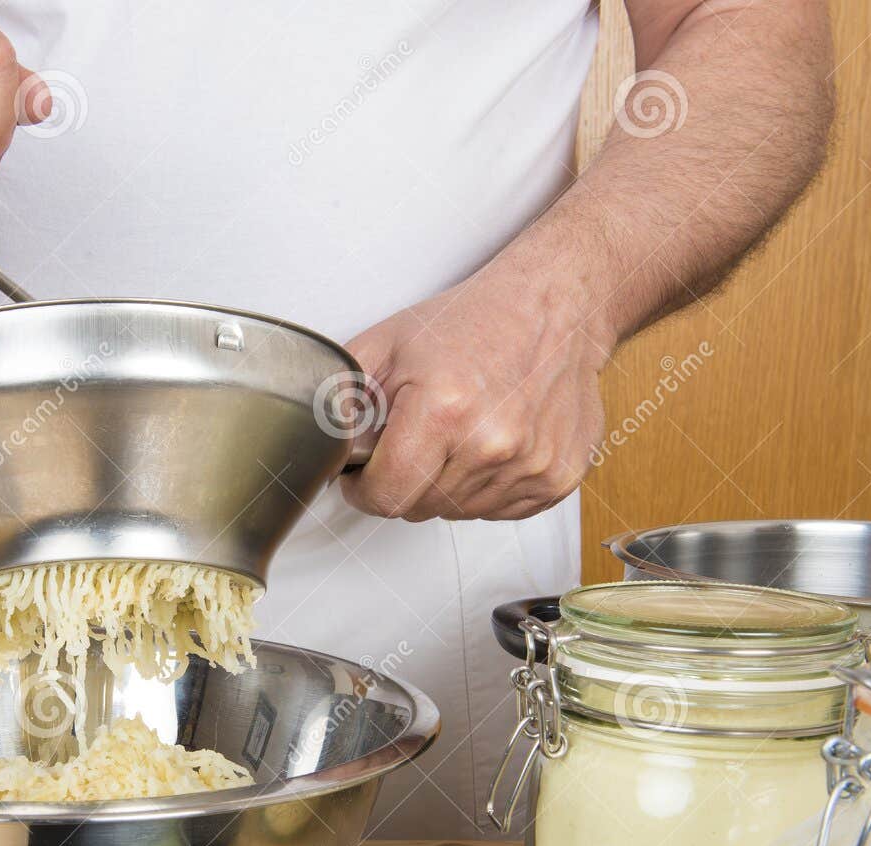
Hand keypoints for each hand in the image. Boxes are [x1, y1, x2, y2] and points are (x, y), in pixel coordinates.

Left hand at [341, 242, 611, 521]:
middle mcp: (492, 443)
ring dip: (447, 485)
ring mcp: (530, 465)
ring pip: (458, 512)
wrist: (555, 308)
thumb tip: (313, 443)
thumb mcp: (386, 344)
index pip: (385, 497)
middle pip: (420, 508)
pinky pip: (499, 511)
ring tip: (457, 433)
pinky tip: (489, 444)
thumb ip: (339, 396)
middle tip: (416, 438)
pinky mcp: (557, 479)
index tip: (363, 475)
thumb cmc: (473, 322)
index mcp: (444, 411)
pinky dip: (486, 487)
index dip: (364, 490)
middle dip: (405, 482)